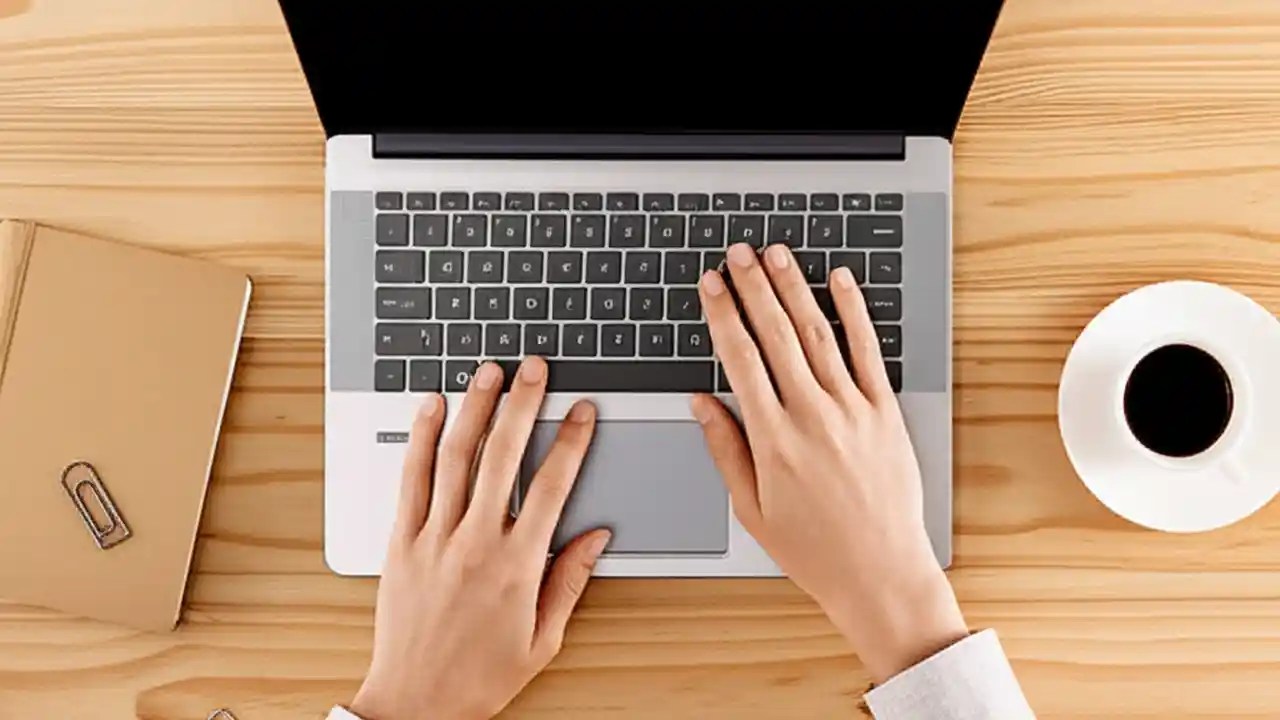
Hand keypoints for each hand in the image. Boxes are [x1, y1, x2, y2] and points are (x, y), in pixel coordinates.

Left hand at [350, 358, 609, 719]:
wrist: (414, 703)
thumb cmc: (479, 677)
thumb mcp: (542, 640)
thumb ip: (569, 581)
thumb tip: (596, 537)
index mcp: (516, 565)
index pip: (551, 486)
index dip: (571, 441)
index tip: (583, 412)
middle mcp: (474, 542)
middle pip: (503, 456)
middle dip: (523, 404)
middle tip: (536, 368)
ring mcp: (433, 538)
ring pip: (456, 457)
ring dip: (475, 408)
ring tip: (490, 372)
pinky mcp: (401, 541)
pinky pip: (411, 479)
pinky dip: (422, 438)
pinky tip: (432, 407)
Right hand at [692, 243, 967, 682]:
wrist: (880, 572)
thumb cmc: (814, 548)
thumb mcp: (751, 508)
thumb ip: (725, 448)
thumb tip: (702, 401)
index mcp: (773, 438)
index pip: (740, 358)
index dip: (722, 315)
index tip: (710, 284)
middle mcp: (812, 415)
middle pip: (776, 334)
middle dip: (752, 288)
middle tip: (737, 254)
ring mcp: (853, 409)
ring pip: (818, 334)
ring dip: (795, 289)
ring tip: (776, 254)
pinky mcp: (885, 412)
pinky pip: (869, 351)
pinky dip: (854, 312)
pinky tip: (841, 281)